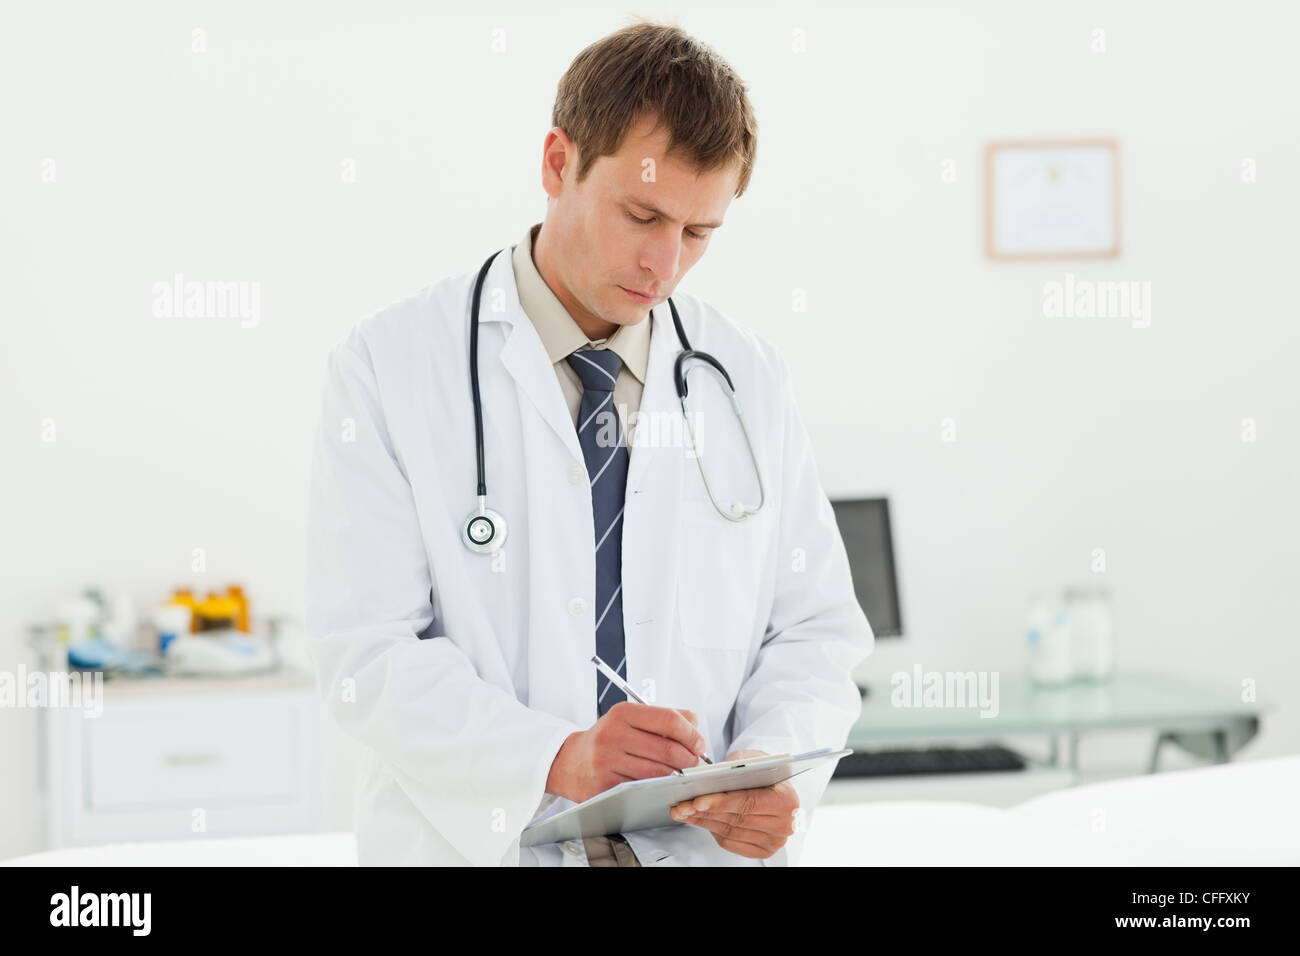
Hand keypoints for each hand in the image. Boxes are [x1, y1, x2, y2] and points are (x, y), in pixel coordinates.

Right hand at [545, 702, 706, 803]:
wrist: (571, 762)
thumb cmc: (609, 739)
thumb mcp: (631, 718)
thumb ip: (664, 718)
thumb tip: (695, 727)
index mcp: (623, 713)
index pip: (669, 719)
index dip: (691, 734)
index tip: (699, 743)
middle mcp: (613, 734)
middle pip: (668, 749)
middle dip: (689, 759)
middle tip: (695, 763)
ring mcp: (607, 761)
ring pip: (659, 773)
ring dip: (677, 776)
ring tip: (681, 774)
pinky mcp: (605, 786)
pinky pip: (644, 788)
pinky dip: (659, 788)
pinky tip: (662, 784)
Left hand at [669, 750, 799, 858]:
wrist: (774, 784)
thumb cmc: (763, 769)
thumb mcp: (752, 758)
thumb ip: (736, 766)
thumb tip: (712, 775)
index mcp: (787, 800)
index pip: (749, 803)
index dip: (721, 803)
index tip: (698, 801)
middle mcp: (784, 824)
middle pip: (736, 819)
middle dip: (705, 812)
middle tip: (682, 805)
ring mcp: (774, 841)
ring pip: (730, 832)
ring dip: (703, 821)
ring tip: (684, 811)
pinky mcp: (762, 850)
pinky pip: (730, 842)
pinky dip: (711, 830)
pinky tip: (698, 819)